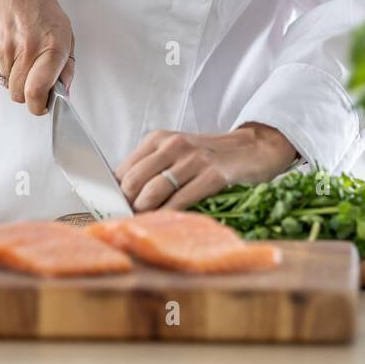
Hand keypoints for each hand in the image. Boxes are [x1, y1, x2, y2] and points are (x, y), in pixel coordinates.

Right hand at [0, 0, 74, 113]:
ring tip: (19, 51)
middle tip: (30, 75)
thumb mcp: (65, 31)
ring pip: (6, 84)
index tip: (39, 105)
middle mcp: (27, 48)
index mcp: (52, 46)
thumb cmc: (39, 8)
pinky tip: (6, 45)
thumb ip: (66, 66)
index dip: (37, 105)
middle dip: (25, 92)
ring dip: (13, 75)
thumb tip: (63, 94)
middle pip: (19, 94)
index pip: (37, 92)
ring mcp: (3, 47)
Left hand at [115, 123, 298, 211]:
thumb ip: (151, 169)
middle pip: (134, 181)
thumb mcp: (176, 153)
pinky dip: (169, 216)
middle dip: (127, 205)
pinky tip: (167, 224)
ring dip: (145, 213)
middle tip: (128, 222)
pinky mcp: (213, 175)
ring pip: (154, 191)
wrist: (252, 148)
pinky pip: (182, 201)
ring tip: (145, 225)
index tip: (112, 211)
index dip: (114, 193)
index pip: (124, 169)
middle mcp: (174, 145)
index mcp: (159, 139)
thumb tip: (121, 196)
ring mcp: (194, 159)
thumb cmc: (208, 155)